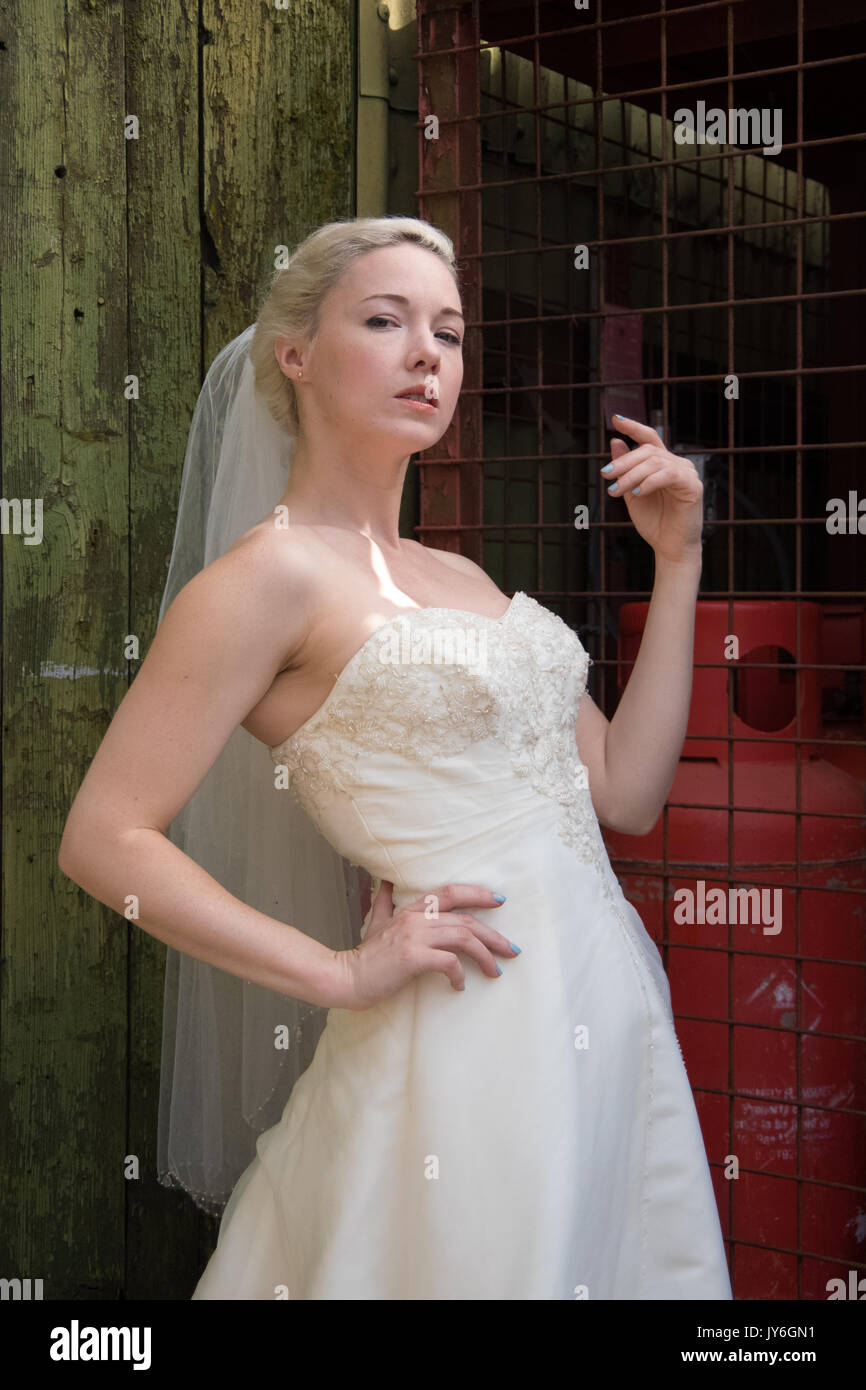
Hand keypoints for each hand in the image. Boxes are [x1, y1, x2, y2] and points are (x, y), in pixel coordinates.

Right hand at [334, 880, 518, 1009]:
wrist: (346, 977)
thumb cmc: (366, 955)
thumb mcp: (376, 921)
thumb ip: (384, 901)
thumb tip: (385, 882)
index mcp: (412, 910)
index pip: (451, 892)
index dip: (478, 894)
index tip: (500, 900)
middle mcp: (417, 919)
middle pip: (466, 920)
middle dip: (494, 935)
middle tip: (511, 950)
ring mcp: (415, 937)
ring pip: (463, 938)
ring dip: (485, 955)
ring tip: (495, 971)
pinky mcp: (413, 958)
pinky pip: (448, 961)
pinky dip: (459, 974)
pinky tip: (460, 986)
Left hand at [603, 415, 702, 564]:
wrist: (669, 547)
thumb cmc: (653, 522)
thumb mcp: (631, 492)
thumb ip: (625, 469)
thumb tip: (615, 441)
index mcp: (663, 464)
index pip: (649, 439)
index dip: (633, 427)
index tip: (615, 420)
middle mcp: (677, 464)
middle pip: (648, 451)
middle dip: (624, 462)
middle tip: (606, 475)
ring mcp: (687, 473)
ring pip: (655, 462)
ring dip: (631, 475)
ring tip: (616, 491)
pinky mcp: (693, 486)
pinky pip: (668, 475)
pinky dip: (650, 482)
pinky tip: (637, 493)